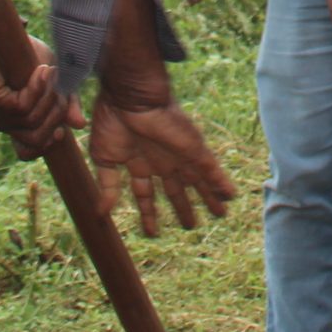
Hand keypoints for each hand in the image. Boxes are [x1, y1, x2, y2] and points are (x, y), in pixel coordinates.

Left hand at [0, 36, 81, 159]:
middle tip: (62, 87)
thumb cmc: (24, 57)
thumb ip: (65, 104)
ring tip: (51, 73)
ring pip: (32, 121)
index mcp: (15, 124)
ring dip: (48, 96)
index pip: (26, 152)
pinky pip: (21, 106)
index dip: (45, 145)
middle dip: (57, 113)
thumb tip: (80, 125)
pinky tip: (42, 71)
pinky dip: (36, 89)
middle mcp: (3, 124)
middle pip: (37, 138)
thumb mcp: (54, 82)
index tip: (62, 131)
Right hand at [89, 95, 236, 234]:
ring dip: (209, 198)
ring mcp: (179, 155)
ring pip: (197, 182)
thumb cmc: (113, 121)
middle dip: (183, 207)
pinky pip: (211, 169)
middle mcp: (161, 160)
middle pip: (176, 189)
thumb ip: (107, 186)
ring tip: (220, 214)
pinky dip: (220, 182)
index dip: (149, 213)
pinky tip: (230, 195)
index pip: (146, 194)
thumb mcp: (105, 159)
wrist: (130, 98)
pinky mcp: (194, 149)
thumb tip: (101, 213)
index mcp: (139, 162)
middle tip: (192, 225)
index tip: (152, 232)